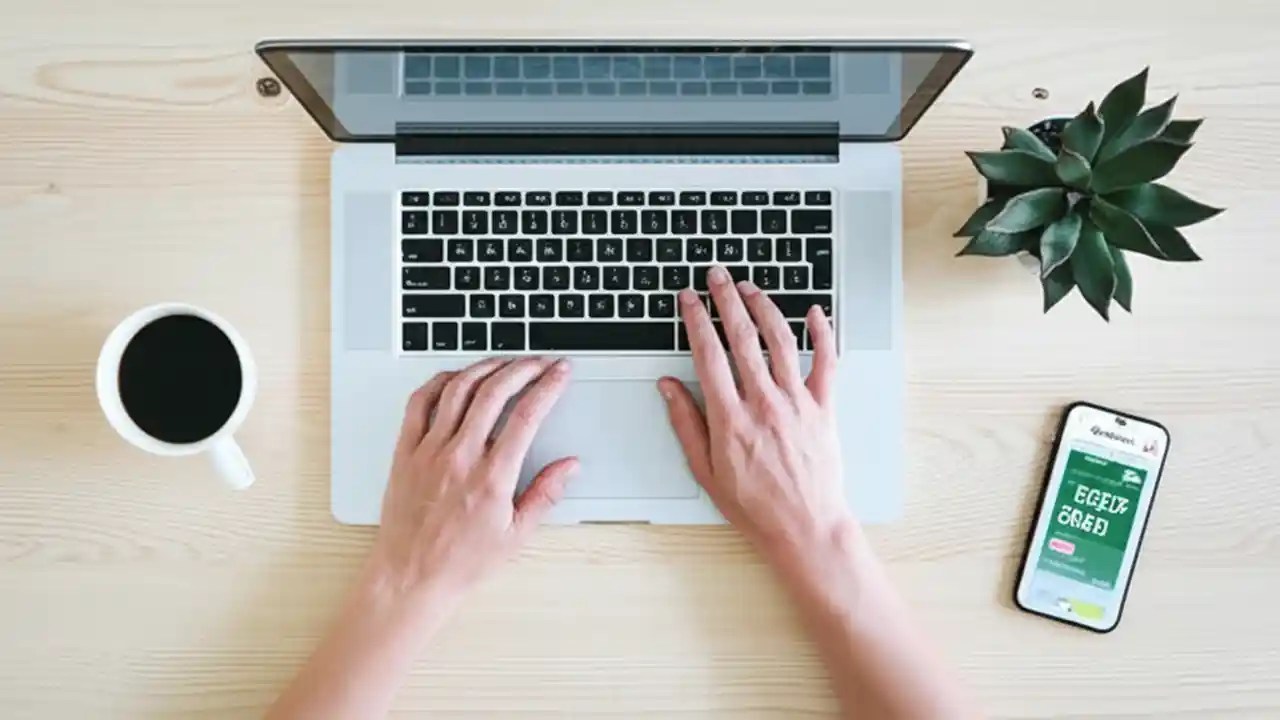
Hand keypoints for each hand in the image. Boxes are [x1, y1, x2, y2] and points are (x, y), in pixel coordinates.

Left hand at [369, 357, 577, 600]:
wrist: (409, 578)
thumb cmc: (460, 562)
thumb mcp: (516, 535)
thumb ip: (545, 494)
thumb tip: (570, 466)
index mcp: (492, 477)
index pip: (527, 416)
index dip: (549, 386)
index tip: (560, 372)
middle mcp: (459, 457)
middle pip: (494, 392)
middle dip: (523, 368)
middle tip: (539, 362)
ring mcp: (429, 451)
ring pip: (458, 390)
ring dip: (485, 368)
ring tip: (505, 363)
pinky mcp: (405, 452)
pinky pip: (419, 403)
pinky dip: (440, 381)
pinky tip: (456, 377)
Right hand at [659, 266, 852, 562]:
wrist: (805, 527)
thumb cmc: (754, 506)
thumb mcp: (705, 470)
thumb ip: (686, 423)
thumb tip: (668, 386)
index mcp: (730, 417)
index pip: (708, 354)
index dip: (695, 320)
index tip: (688, 300)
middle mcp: (764, 403)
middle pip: (742, 337)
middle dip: (725, 300)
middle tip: (716, 277)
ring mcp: (797, 403)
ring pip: (780, 341)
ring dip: (764, 308)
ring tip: (750, 288)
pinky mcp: (823, 408)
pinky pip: (827, 362)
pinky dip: (823, 334)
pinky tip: (815, 312)